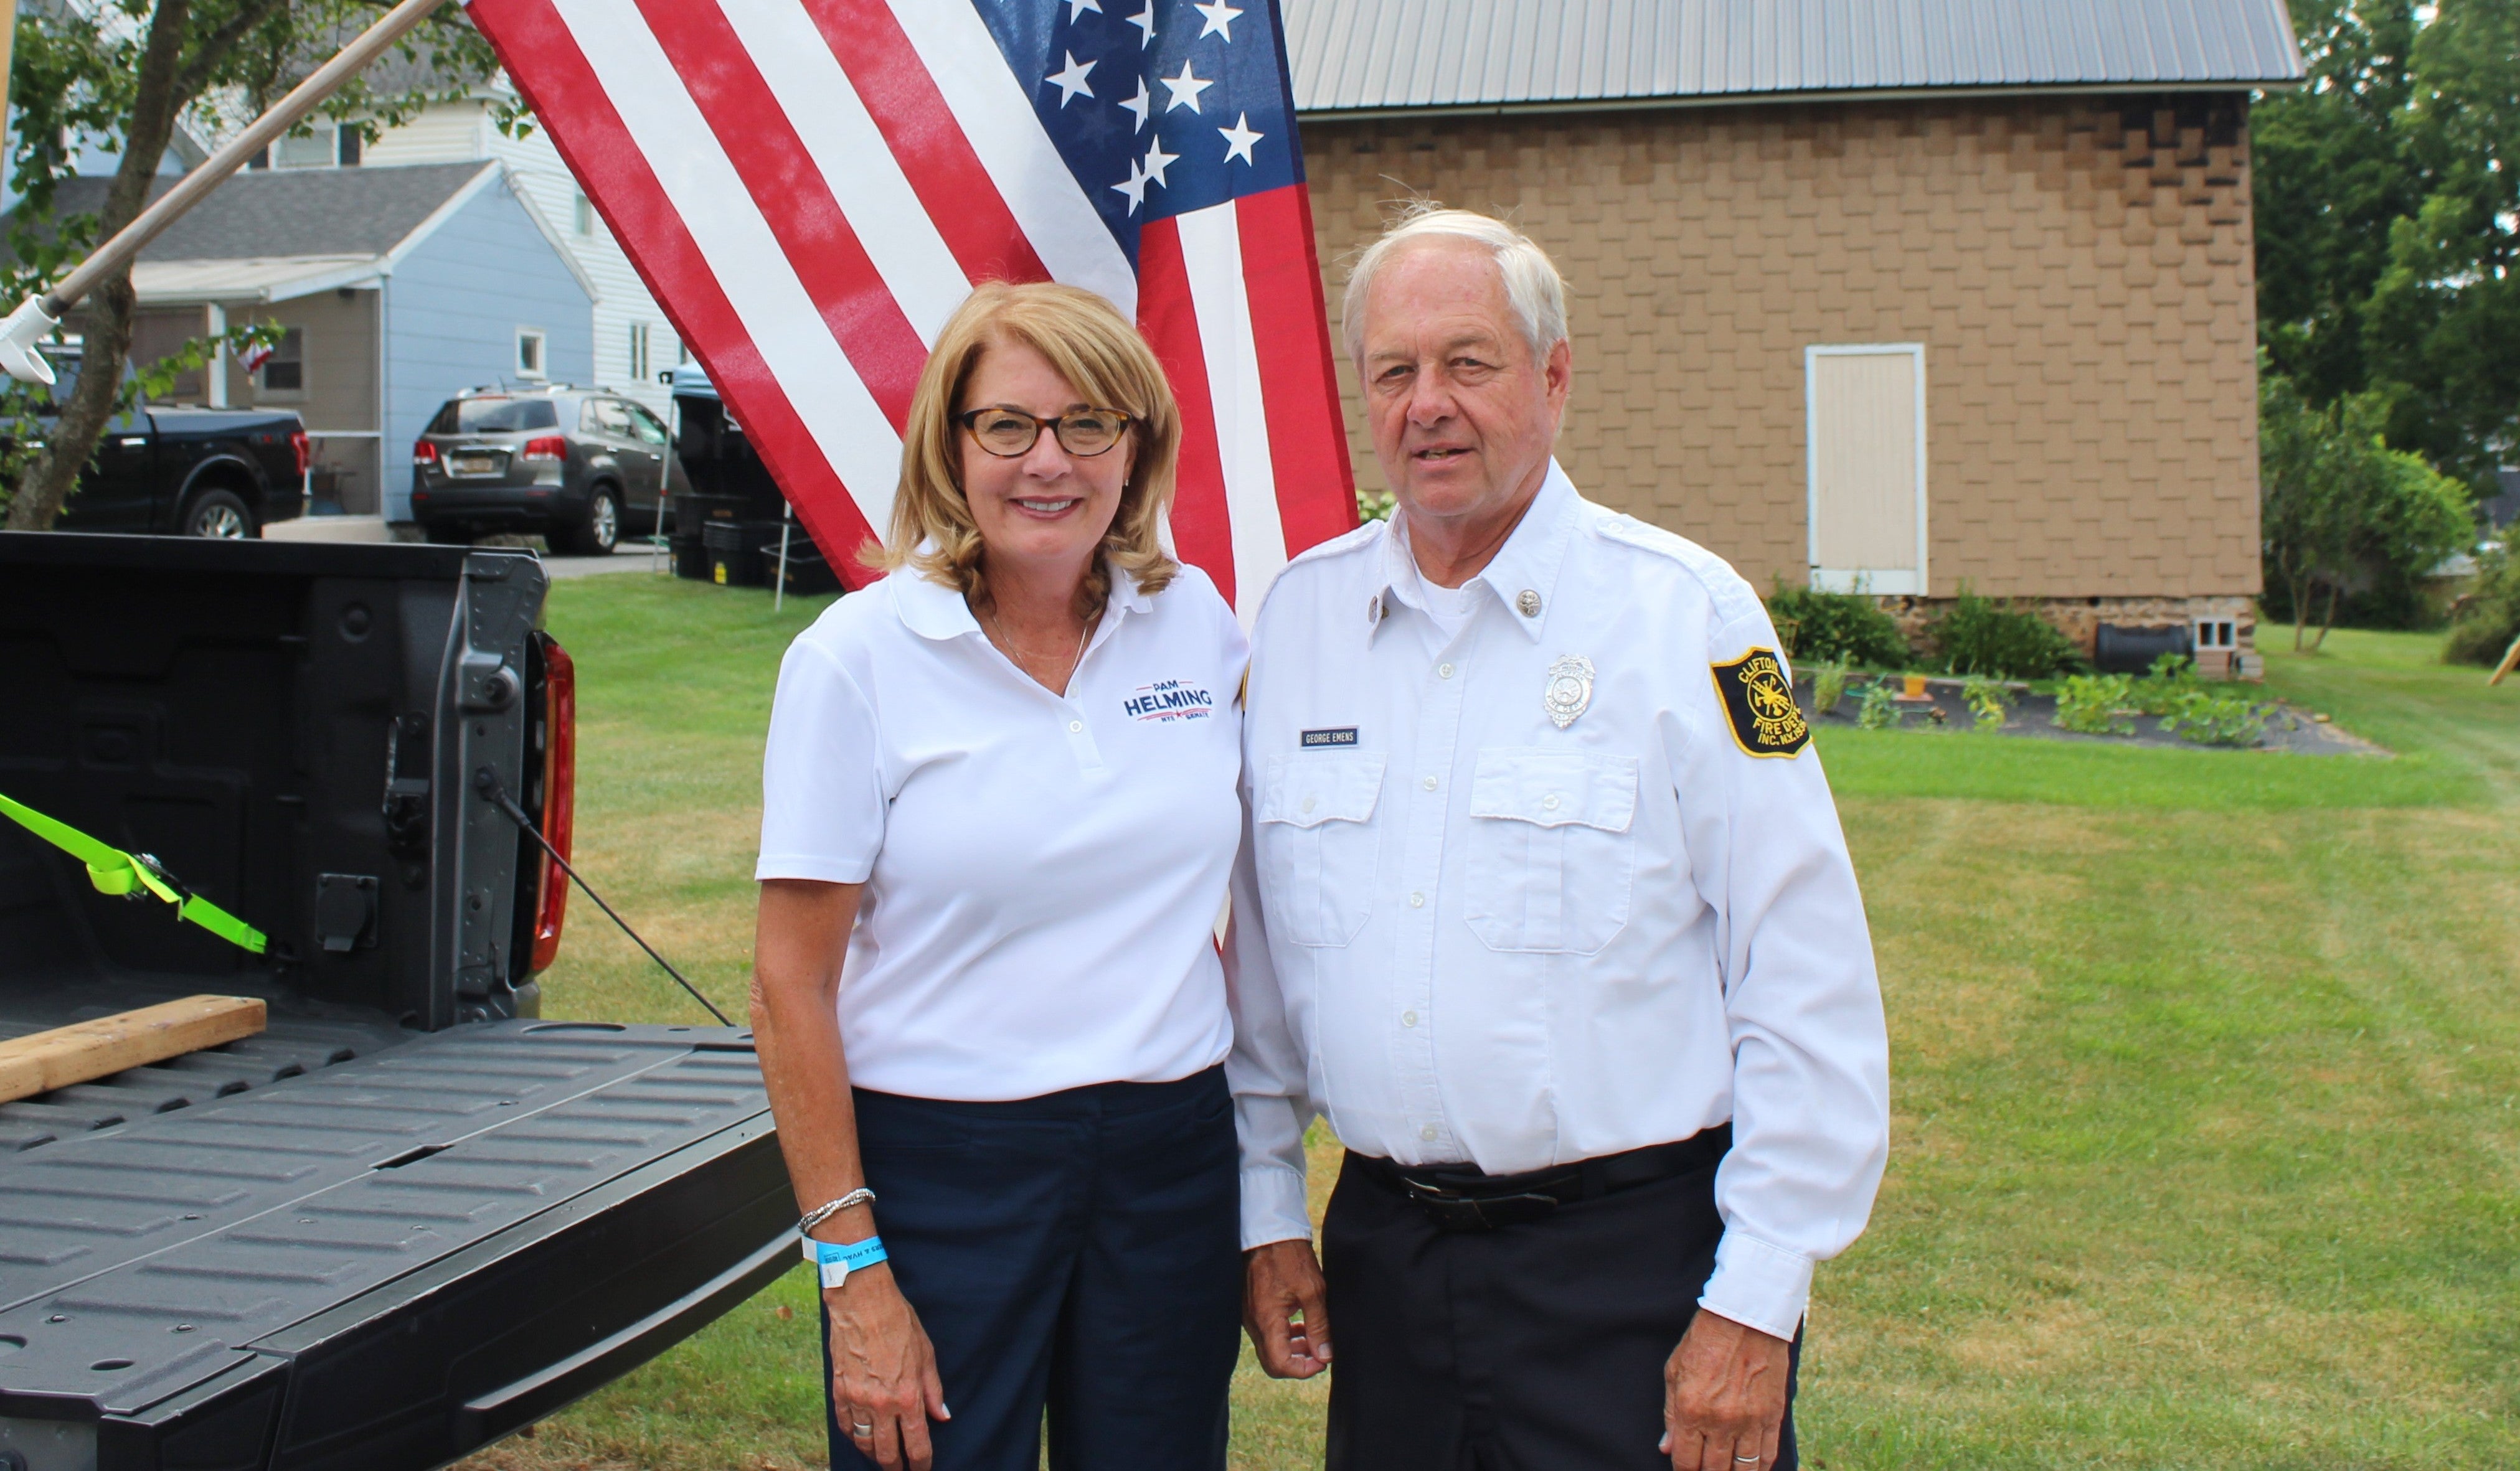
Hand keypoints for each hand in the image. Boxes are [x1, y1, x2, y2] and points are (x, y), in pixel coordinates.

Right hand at [826, 1263, 948, 1469]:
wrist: (862, 1303)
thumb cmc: (898, 1323)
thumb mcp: (926, 1355)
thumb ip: (934, 1390)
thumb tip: (941, 1416)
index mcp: (908, 1396)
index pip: (917, 1444)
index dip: (920, 1463)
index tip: (922, 1469)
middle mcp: (882, 1404)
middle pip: (887, 1452)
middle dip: (895, 1467)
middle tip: (900, 1470)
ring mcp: (857, 1399)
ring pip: (864, 1443)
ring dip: (873, 1454)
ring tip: (881, 1457)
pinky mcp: (839, 1391)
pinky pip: (845, 1425)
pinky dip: (853, 1435)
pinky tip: (860, 1437)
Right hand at [1242, 1239, 1332, 1377]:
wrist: (1269, 1233)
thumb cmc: (1291, 1258)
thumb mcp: (1313, 1291)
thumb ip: (1319, 1326)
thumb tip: (1325, 1355)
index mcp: (1267, 1321)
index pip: (1280, 1365)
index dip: (1303, 1370)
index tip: (1323, 1360)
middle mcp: (1253, 1323)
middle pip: (1272, 1362)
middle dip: (1298, 1364)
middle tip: (1320, 1353)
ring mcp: (1250, 1317)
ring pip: (1269, 1349)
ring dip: (1292, 1350)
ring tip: (1314, 1339)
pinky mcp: (1251, 1309)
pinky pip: (1266, 1334)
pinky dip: (1284, 1337)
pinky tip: (1301, 1325)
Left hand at [1660, 1310, 1790, 1470]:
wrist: (1744, 1318)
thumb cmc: (1704, 1340)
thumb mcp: (1674, 1372)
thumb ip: (1670, 1415)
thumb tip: (1667, 1447)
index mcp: (1691, 1410)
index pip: (1686, 1461)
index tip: (1685, 1469)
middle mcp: (1720, 1421)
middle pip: (1714, 1470)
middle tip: (1706, 1468)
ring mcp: (1749, 1421)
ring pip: (1743, 1469)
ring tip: (1727, 1470)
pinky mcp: (1772, 1416)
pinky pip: (1767, 1454)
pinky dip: (1760, 1467)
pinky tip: (1752, 1468)